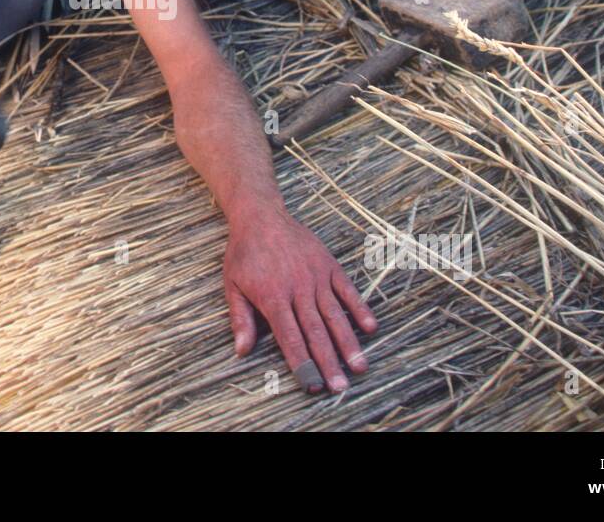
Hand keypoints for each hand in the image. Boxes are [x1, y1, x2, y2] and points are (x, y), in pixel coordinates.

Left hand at [223, 209, 377, 392]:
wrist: (261, 215)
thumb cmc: (244, 253)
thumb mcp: (232, 285)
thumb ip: (240, 318)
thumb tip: (242, 351)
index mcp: (272, 297)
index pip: (290, 337)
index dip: (302, 363)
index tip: (311, 385)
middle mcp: (297, 289)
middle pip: (315, 332)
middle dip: (328, 362)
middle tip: (340, 387)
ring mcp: (315, 276)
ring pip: (334, 315)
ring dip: (348, 342)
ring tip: (359, 366)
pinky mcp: (328, 265)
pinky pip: (347, 289)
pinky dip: (359, 308)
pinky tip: (370, 327)